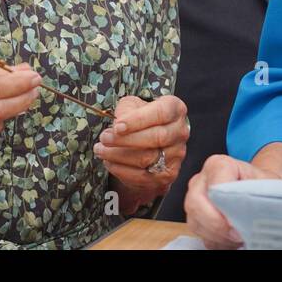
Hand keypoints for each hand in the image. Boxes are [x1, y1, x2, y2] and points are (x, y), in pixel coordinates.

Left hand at [95, 94, 188, 210]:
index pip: (161, 113)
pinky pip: (142, 176)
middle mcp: (180, 132)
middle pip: (156, 137)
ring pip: (147, 158)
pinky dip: (121, 170)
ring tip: (101, 149)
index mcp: (175, 109)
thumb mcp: (134, 105)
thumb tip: (119, 123)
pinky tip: (109, 162)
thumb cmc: (142, 118)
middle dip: (125, 140)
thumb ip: (127, 108)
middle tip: (104, 138)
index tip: (117, 126)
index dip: (138, 120)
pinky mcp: (167, 174)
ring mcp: (176, 155)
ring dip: (118, 155)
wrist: (152, 141)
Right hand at [184, 154, 281, 248]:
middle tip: (237, 235)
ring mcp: (194, 199)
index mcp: (218, 165)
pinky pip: (199, 234)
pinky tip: (231, 240)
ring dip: (217, 236)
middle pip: (196, 204)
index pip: (213, 186)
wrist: (257, 187)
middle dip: (216, 225)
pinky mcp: (195, 217)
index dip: (223, 207)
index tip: (236, 222)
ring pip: (195, 222)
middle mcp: (201, 180)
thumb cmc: (259, 184)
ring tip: (238, 238)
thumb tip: (252, 214)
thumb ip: (256, 194)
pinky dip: (216, 241)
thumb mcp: (264, 183)